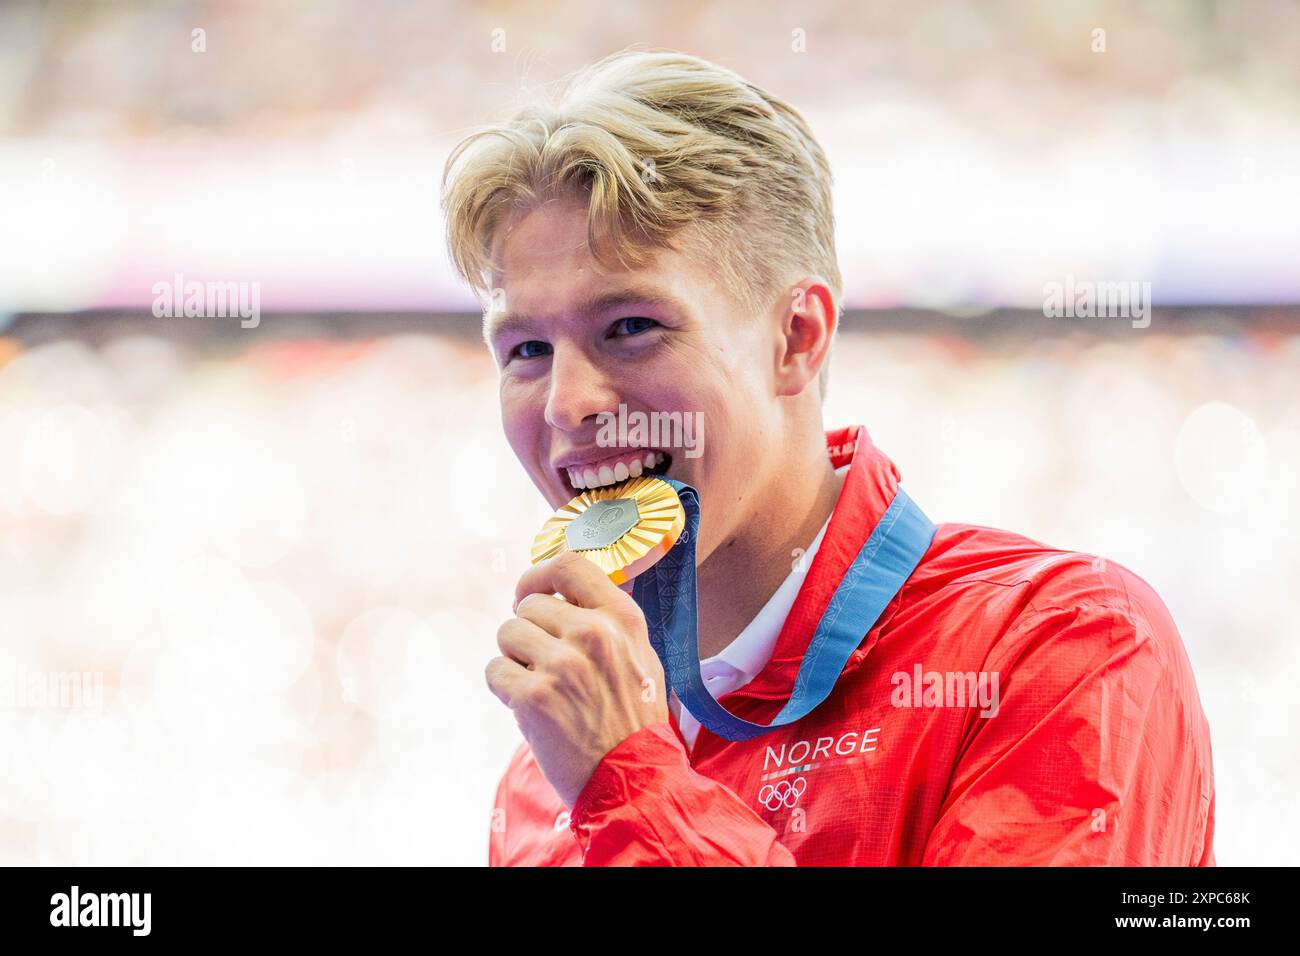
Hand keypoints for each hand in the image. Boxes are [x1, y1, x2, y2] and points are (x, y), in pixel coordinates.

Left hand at [485, 551, 669, 807]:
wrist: (632, 779)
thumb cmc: (633, 719)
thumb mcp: (640, 655)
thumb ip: (607, 619)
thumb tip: (565, 590)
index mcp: (621, 618)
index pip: (568, 565)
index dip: (538, 576)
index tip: (529, 595)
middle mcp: (593, 634)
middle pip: (529, 605)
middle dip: (528, 632)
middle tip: (545, 664)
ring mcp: (563, 665)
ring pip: (507, 634)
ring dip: (515, 660)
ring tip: (543, 687)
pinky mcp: (534, 697)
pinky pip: (494, 670)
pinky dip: (505, 689)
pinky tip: (531, 708)